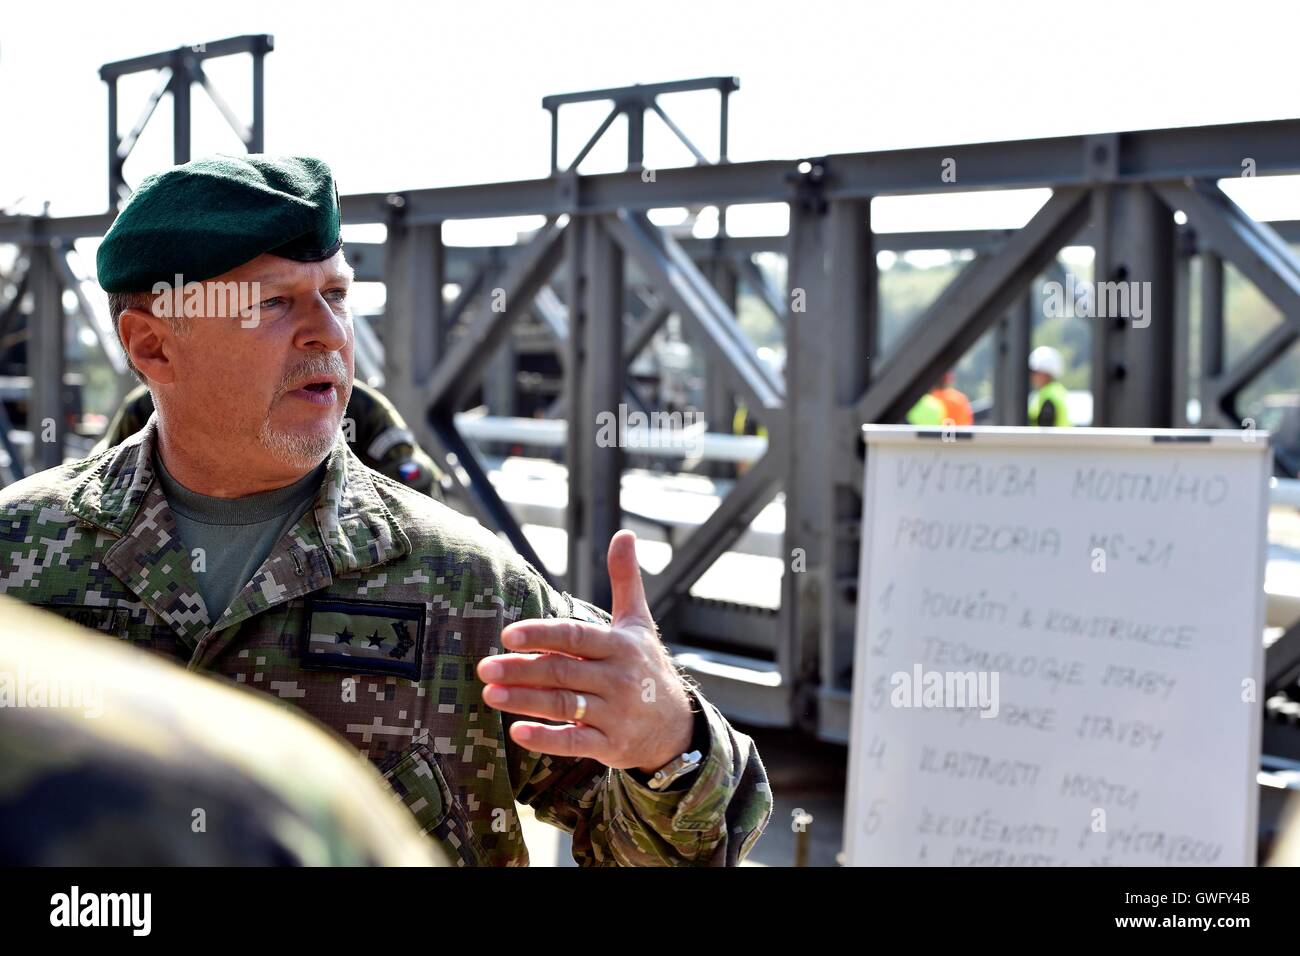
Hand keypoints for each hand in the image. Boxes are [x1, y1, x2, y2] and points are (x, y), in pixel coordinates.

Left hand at [476, 530, 694, 772]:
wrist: (676, 726)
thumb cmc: (646, 666)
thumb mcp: (640, 623)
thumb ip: (625, 580)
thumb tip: (623, 534)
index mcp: (621, 646)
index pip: (575, 637)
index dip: (541, 635)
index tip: (508, 635)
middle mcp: (619, 679)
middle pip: (562, 672)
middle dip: (521, 669)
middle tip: (484, 667)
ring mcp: (616, 714)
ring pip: (564, 707)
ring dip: (524, 701)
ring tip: (489, 694)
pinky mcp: (611, 746)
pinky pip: (575, 742)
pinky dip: (547, 738)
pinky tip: (518, 733)